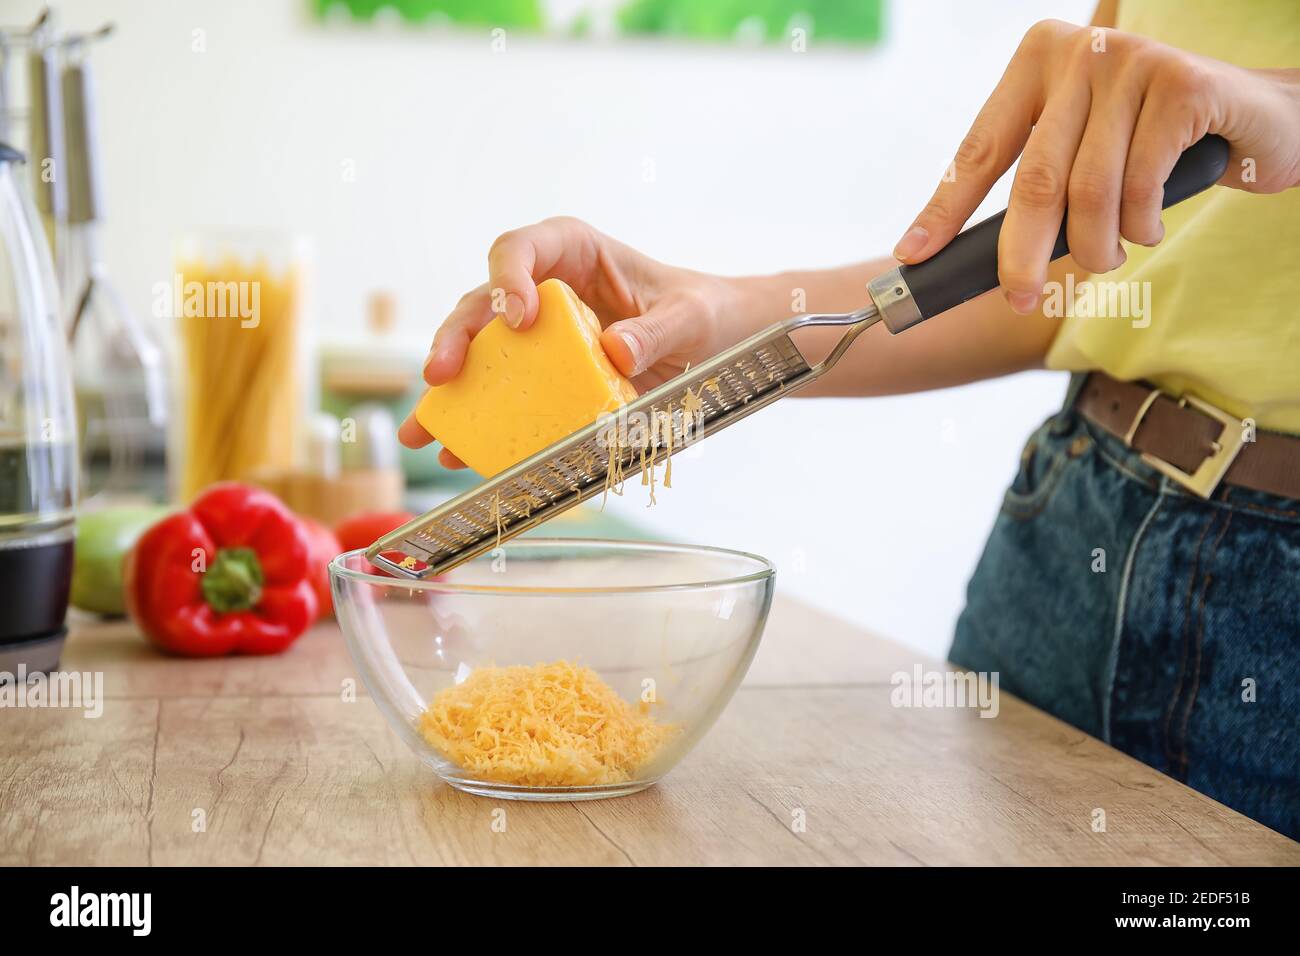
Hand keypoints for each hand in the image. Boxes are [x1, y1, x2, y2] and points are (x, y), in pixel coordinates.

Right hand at [399, 216, 743, 466]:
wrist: (715, 340)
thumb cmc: (701, 311)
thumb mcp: (690, 317)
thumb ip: (657, 330)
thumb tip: (616, 350)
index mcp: (574, 253)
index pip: (521, 249)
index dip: (508, 278)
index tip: (518, 317)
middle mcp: (544, 288)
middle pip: (482, 304)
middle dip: (456, 339)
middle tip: (441, 375)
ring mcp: (538, 335)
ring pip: (480, 353)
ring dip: (448, 392)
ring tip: (423, 430)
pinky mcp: (544, 375)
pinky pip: (504, 396)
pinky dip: (481, 424)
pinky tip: (461, 454)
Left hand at [893, 19, 1299, 312]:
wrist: (1257, 117)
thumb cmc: (1152, 142)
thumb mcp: (1082, 150)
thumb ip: (1034, 184)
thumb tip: (956, 251)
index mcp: (1035, 63)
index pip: (979, 148)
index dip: (944, 208)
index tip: (913, 254)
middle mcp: (1079, 52)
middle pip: (1034, 179)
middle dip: (1020, 254)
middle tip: (1017, 297)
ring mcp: (1132, 62)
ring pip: (1090, 191)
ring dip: (1095, 247)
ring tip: (1106, 258)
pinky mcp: (1182, 84)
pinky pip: (1142, 186)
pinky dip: (1141, 225)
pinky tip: (1147, 226)